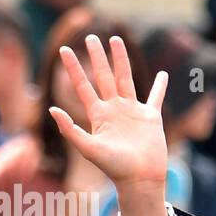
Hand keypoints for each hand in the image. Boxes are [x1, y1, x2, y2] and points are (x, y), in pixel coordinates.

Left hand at [49, 35, 168, 189]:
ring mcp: (132, 111)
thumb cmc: (113, 167)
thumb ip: (70, 129)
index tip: (64, 51)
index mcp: (97, 115)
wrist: (139, 179)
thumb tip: (52, 109)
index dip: (73, 68)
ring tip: (116, 40)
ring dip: (121, 60)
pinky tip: (163, 74)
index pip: (82, 86)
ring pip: (126, 78)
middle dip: (96, 57)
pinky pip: (156, 97)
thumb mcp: (88, 148)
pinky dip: (160, 86)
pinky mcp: (151, 116)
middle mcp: (113, 109)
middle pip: (103, 76)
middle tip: (91, 36)